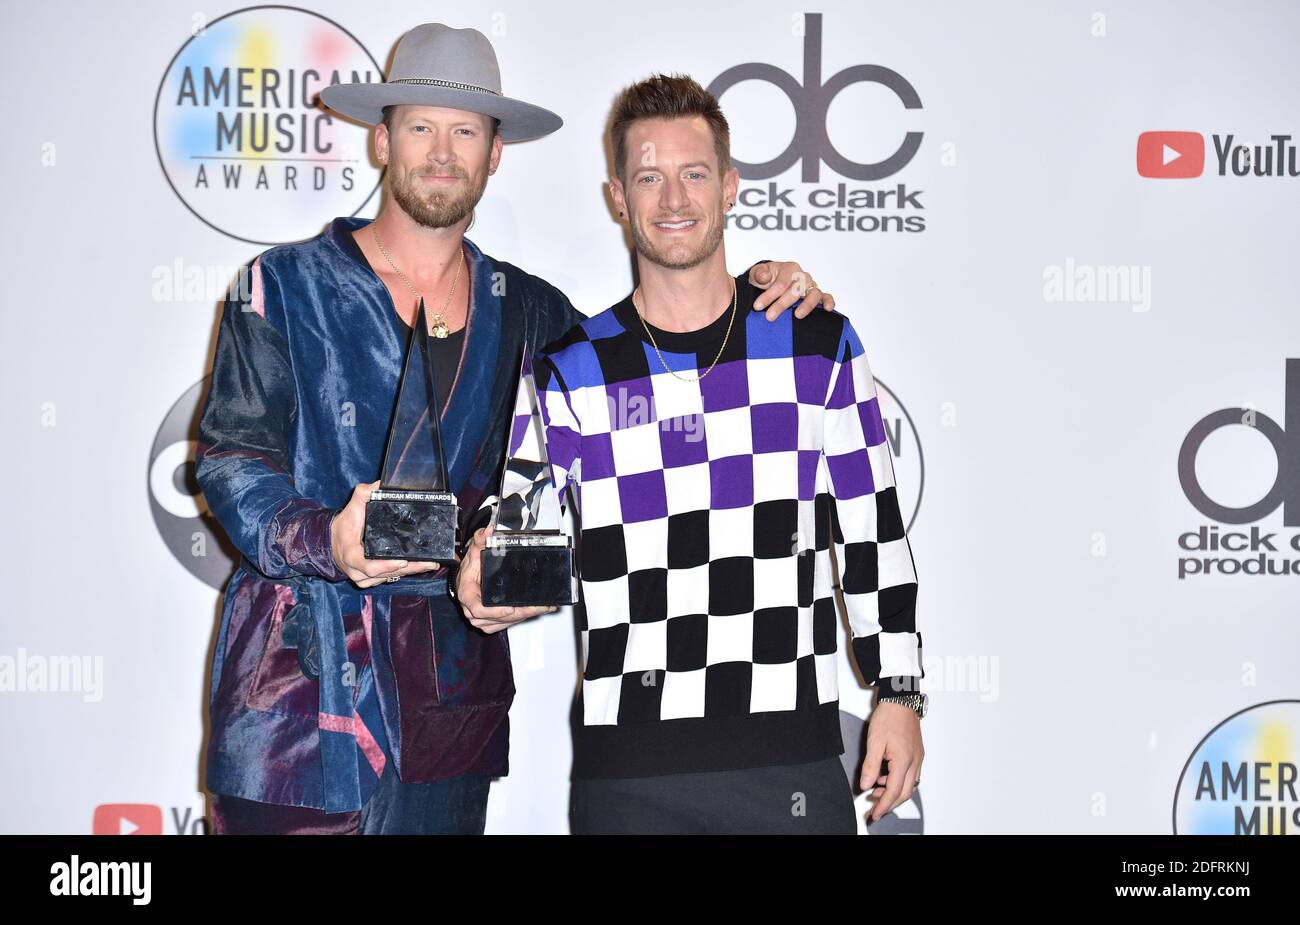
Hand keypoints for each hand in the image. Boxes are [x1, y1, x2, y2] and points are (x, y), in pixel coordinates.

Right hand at [330, 480, 444, 587]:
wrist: (331, 542)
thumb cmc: (343, 526)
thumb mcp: (350, 509)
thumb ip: (363, 495)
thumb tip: (380, 484)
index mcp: (351, 556)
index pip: (369, 566)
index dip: (387, 566)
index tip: (403, 560)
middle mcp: (357, 571)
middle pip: (386, 574)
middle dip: (409, 569)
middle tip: (429, 563)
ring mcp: (363, 579)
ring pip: (389, 577)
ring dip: (410, 572)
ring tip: (430, 564)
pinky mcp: (369, 581)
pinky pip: (388, 578)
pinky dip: (403, 573)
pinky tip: (418, 567)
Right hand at [455, 525, 557, 633]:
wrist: (467, 579)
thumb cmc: (470, 568)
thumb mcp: (473, 551)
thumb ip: (480, 539)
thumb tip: (489, 531)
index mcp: (467, 595)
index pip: (479, 609)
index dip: (495, 612)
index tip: (510, 608)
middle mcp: (473, 610)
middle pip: (498, 618)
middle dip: (521, 613)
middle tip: (538, 606)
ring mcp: (482, 619)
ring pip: (505, 622)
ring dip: (525, 616)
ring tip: (543, 607)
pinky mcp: (491, 622)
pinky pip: (507, 624)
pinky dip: (523, 617)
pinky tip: (536, 610)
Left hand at [748, 260, 834, 319]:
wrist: (773, 283)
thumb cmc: (766, 279)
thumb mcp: (757, 274)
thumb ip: (759, 274)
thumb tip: (765, 277)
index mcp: (789, 269)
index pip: (781, 283)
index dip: (769, 295)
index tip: (757, 306)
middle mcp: (803, 277)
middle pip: (795, 290)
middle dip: (782, 304)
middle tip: (769, 316)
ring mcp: (811, 286)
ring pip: (813, 294)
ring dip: (806, 305)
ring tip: (797, 315)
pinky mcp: (817, 296)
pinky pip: (826, 297)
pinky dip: (829, 302)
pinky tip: (827, 309)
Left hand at [860, 700, 924, 821]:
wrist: (901, 700)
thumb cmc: (889, 717)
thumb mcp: (874, 742)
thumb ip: (870, 766)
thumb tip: (866, 784)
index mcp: (904, 760)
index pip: (894, 791)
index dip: (884, 805)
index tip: (875, 814)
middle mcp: (915, 761)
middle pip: (905, 793)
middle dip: (890, 804)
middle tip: (876, 809)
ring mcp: (918, 758)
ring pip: (910, 785)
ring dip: (894, 793)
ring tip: (877, 790)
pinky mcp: (917, 753)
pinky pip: (911, 775)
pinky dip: (899, 782)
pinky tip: (886, 777)